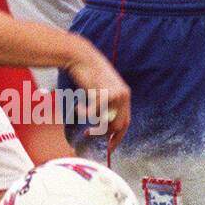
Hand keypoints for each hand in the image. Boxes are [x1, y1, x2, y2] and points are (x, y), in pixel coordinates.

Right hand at [63, 38, 130, 153]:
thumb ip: (109, 104)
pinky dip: (83, 111)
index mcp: (125, 94)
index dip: (118, 136)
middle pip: (117, 126)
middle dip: (103, 134)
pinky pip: (91, 114)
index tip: (110, 146)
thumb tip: (105, 126)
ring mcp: (114, 96)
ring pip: (104, 121)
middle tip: (88, 134)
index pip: (125, 122)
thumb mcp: (105, 89)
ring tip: (82, 109)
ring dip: (92, 121)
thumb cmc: (88, 72)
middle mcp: (123, 96)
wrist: (81, 57)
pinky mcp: (102, 95)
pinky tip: (79, 103)